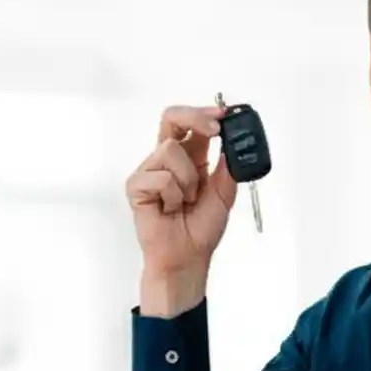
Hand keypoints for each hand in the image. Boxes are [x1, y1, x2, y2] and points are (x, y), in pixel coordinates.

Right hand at [125, 105, 238, 314]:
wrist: (187, 257)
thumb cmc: (200, 229)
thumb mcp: (225, 192)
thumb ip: (228, 165)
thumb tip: (234, 139)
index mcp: (190, 157)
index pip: (192, 123)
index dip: (206, 113)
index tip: (223, 115)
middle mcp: (168, 159)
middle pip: (171, 119)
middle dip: (193, 118)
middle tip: (213, 128)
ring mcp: (150, 171)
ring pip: (171, 151)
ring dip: (188, 180)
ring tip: (185, 201)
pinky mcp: (136, 186)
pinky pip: (160, 177)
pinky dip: (173, 196)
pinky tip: (169, 209)